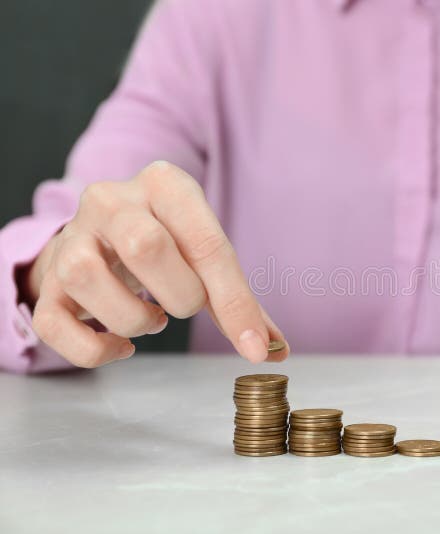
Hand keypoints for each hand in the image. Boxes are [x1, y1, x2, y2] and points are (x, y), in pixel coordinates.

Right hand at [25, 161, 287, 366]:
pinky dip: (92, 349)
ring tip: (152, 319)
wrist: (101, 233)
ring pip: (88, 278)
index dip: (235, 301)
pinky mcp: (48, 279)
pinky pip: (54, 322)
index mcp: (164, 184)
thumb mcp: (204, 251)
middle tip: (184, 306)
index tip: (255, 346)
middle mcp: (111, 200)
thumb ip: (238, 298)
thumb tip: (275, 347)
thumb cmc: (167, 244)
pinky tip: (120, 346)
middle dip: (181, 295)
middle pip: (145, 246)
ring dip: (133, 319)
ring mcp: (72, 237)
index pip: (206, 243)